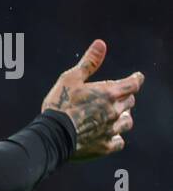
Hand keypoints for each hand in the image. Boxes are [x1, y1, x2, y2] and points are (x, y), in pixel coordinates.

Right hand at [41, 39, 143, 159]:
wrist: (52, 135)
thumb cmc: (60, 104)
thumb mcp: (71, 78)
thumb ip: (89, 62)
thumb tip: (101, 44)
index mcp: (109, 93)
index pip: (133, 84)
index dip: (136, 79)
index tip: (137, 77)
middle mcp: (114, 111)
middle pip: (129, 102)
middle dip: (125, 98)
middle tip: (117, 97)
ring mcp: (111, 130)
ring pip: (127, 122)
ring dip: (123, 117)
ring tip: (116, 116)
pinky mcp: (104, 146)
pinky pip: (118, 142)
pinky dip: (116, 138)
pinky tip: (110, 136)